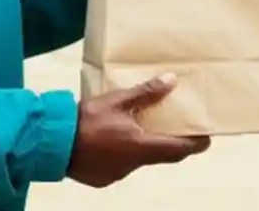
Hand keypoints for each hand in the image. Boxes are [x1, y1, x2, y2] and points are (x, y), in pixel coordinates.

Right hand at [66, 73, 210, 187]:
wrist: (52, 143)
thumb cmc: (86, 120)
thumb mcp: (118, 100)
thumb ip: (146, 92)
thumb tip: (172, 81)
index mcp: (141, 146)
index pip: (179, 149)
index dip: (195, 143)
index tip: (206, 136)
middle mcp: (133, 164)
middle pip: (161, 156)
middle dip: (172, 144)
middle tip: (178, 129)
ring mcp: (117, 174)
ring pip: (139, 160)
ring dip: (143, 147)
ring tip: (140, 128)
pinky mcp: (103, 179)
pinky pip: (120, 166)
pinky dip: (124, 154)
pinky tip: (114, 140)